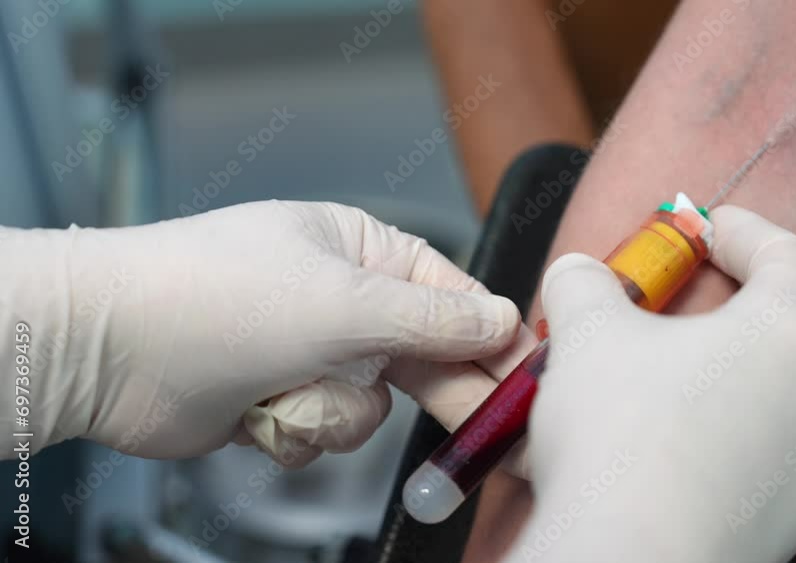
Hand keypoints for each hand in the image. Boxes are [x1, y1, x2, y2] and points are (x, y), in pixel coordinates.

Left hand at [0, 201, 519, 465]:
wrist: (111, 351)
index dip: (491, 339)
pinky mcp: (279, 397)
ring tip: (287, 393)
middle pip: (421, 354)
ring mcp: (308, 351)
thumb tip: (502, 319)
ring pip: (371, 404)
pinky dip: (297, 429)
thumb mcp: (347, 302)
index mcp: (362, 250)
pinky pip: (326, 430)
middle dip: (438, 393)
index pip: (451, 294)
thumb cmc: (220, 297)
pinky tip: (261, 412)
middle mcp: (340, 298)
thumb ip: (434, 319)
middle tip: (489, 435)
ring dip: (332, 411)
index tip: (526, 378)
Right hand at [513, 206, 795, 562]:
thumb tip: (579, 275)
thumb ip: (585, 284)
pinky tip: (695, 435)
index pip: (789, 254)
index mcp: (789, 336)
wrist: (625, 560)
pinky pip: (784, 456)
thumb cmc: (619, 440)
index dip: (743, 229)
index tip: (704, 225)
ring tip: (707, 360)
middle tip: (747, 275)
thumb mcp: (585, 335)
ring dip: (771, 364)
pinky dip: (752, 427)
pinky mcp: (790, 521)